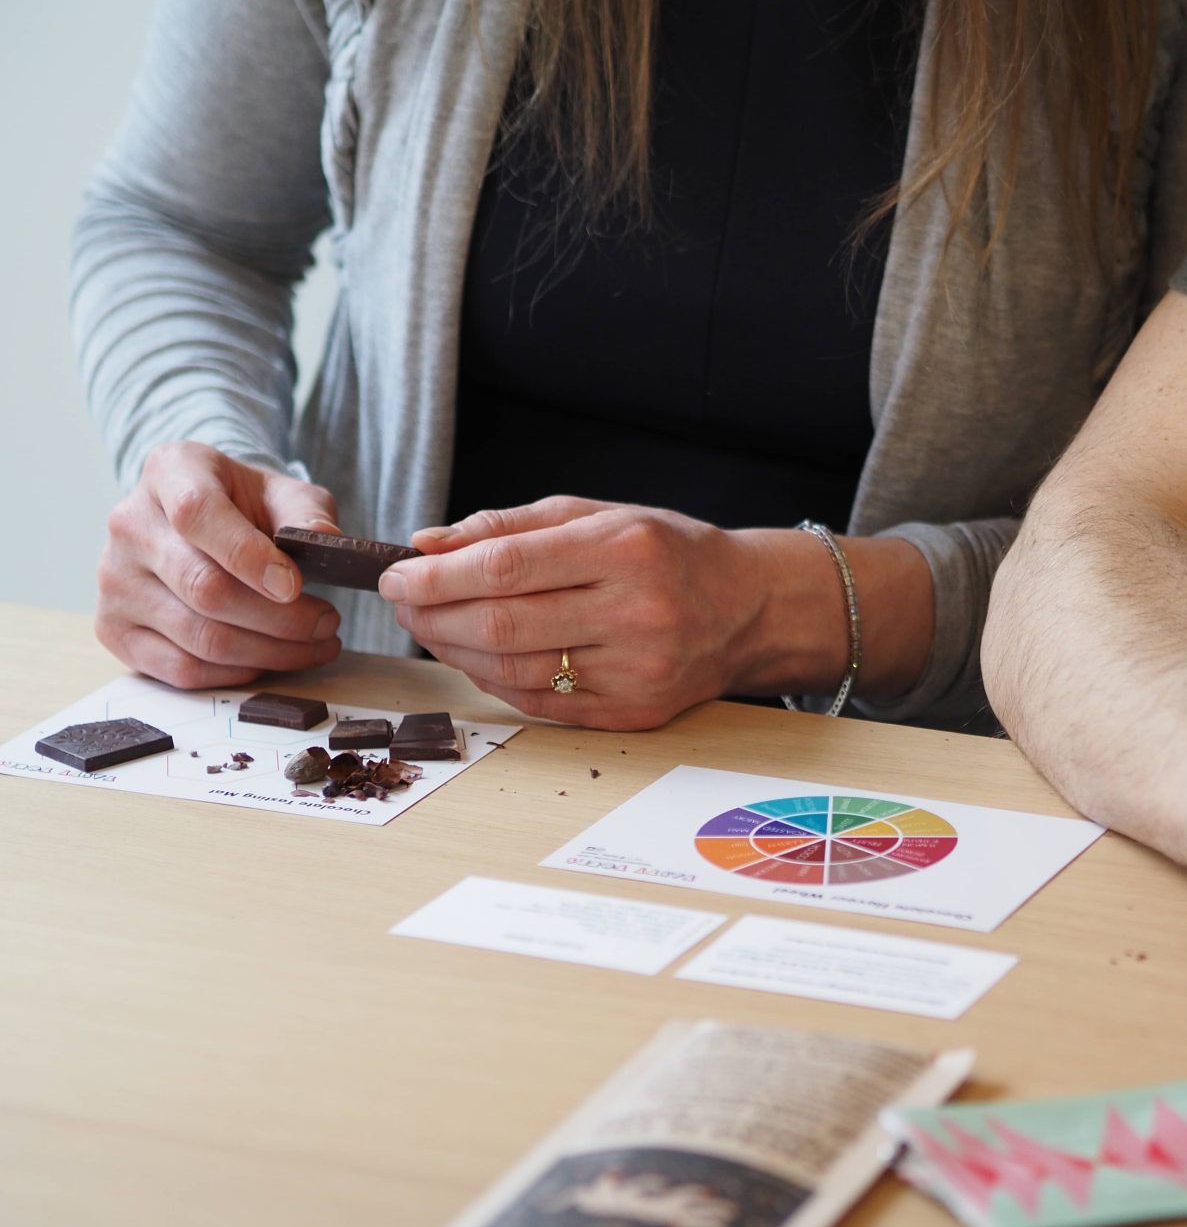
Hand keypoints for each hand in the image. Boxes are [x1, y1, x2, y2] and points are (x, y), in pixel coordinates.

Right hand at [96, 440, 342, 687]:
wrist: (201, 522)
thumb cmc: (248, 508)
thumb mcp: (284, 494)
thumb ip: (306, 512)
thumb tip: (325, 539)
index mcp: (170, 472)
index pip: (196, 514)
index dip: (248, 556)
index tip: (295, 585)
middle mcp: (130, 524)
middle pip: (205, 588)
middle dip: (281, 618)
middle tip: (328, 624)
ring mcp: (114, 580)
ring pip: (199, 637)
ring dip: (270, 651)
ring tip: (315, 643)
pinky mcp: (113, 628)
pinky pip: (181, 669)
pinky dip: (238, 673)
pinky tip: (271, 659)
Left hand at [381, 497, 843, 729]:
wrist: (749, 609)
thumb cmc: (670, 553)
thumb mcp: (599, 515)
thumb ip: (512, 527)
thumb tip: (428, 545)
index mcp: (626, 550)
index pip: (506, 568)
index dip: (437, 576)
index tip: (397, 574)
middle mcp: (636, 613)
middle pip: (502, 626)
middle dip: (433, 615)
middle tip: (403, 602)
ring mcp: (638, 671)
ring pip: (514, 671)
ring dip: (454, 651)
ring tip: (432, 627)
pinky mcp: (635, 712)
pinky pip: (540, 703)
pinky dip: (494, 680)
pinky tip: (476, 657)